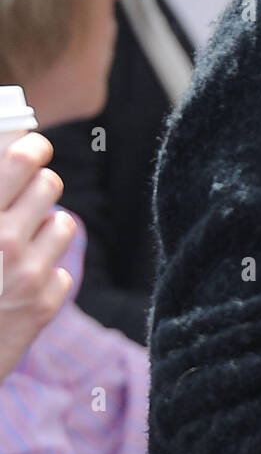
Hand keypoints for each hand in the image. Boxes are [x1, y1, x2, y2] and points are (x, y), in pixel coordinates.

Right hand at [0, 133, 75, 381]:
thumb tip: (9, 150)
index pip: (19, 160)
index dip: (32, 147)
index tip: (34, 147)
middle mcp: (2, 243)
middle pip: (50, 185)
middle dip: (38, 188)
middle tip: (20, 202)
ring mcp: (27, 275)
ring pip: (62, 223)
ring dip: (44, 230)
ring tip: (15, 249)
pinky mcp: (44, 305)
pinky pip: (63, 267)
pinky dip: (46, 273)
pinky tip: (18, 287)